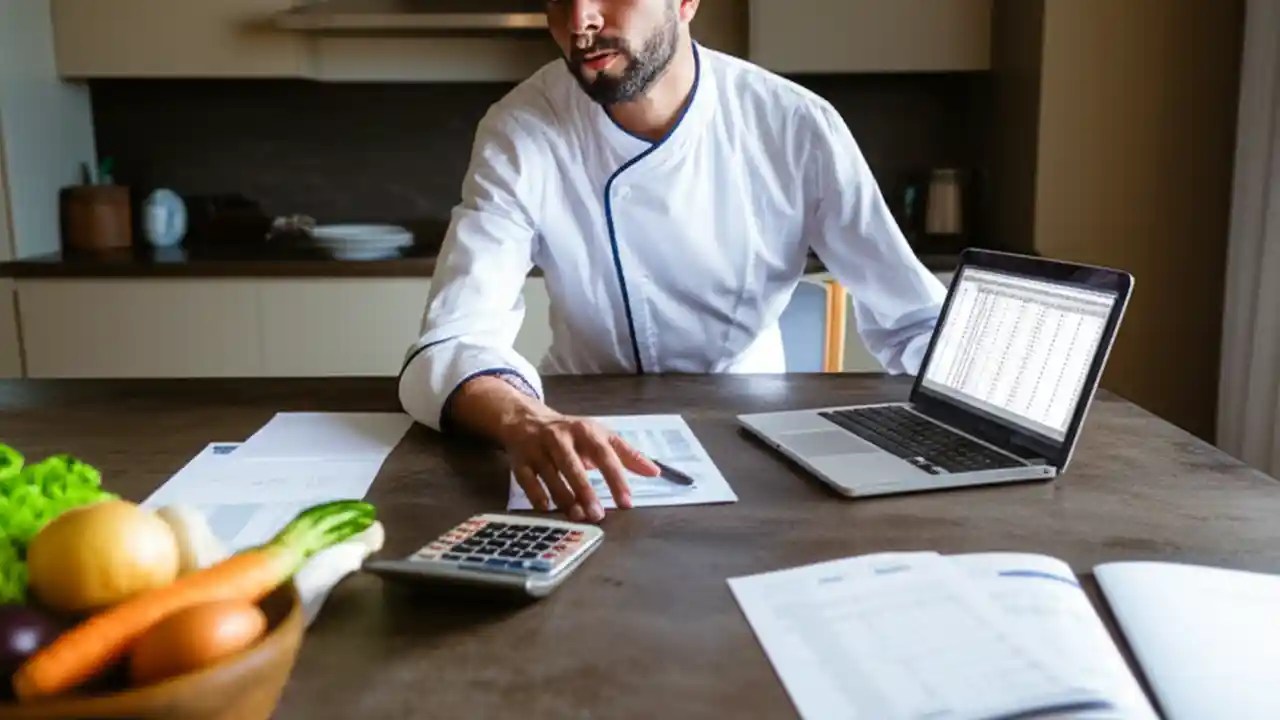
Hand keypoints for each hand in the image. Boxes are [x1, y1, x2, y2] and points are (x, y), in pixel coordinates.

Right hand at [499, 408, 659, 522]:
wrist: (526, 419)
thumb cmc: (571, 433)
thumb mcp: (600, 436)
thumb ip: (628, 455)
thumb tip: (656, 472)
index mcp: (584, 430)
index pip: (604, 454)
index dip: (616, 478)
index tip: (627, 502)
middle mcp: (560, 437)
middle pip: (573, 466)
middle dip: (585, 491)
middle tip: (598, 515)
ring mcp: (537, 448)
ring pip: (550, 475)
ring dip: (564, 498)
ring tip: (578, 517)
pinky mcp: (520, 460)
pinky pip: (527, 480)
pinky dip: (536, 495)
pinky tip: (547, 509)